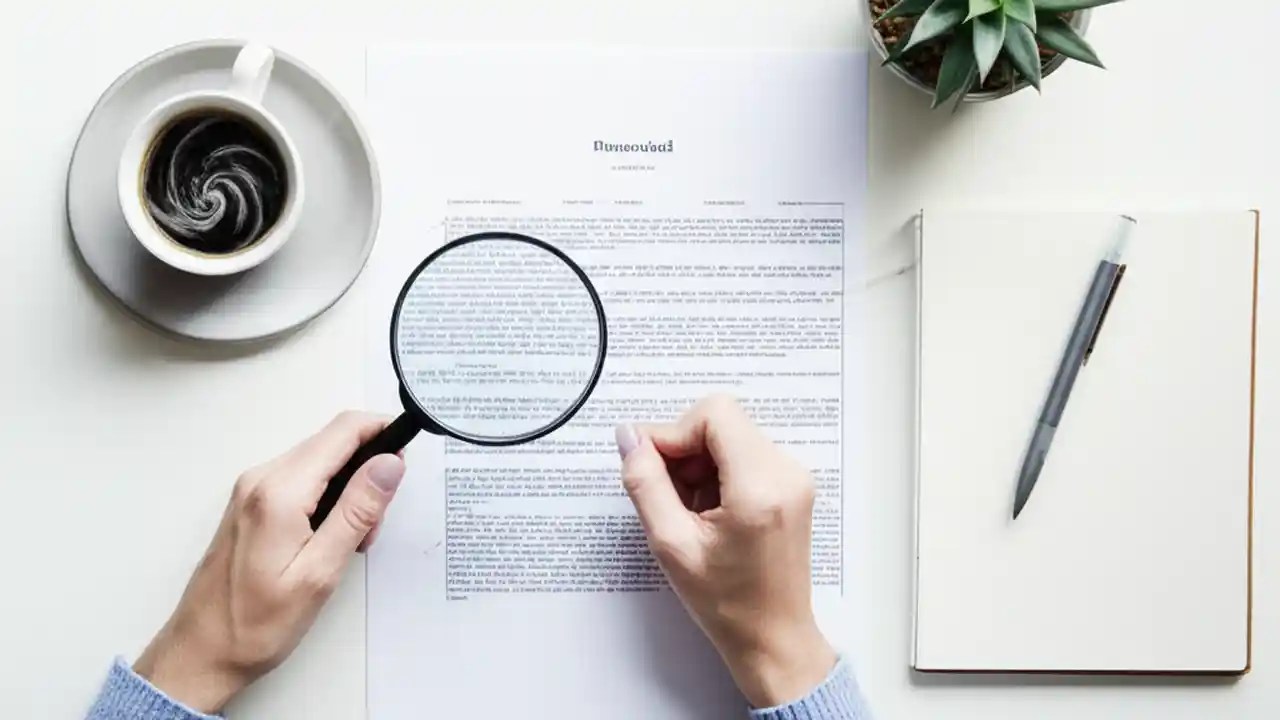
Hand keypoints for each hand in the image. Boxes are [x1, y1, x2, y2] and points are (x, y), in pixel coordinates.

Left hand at [133, 412, 405, 712]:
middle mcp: (260, 478)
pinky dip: (326, 498)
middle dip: (367, 471)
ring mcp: (251, 489)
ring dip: (348, 489)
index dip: (383, 431)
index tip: (408, 457)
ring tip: (351, 542)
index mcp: (279, 491)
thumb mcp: (320, 572)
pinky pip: (300, 480)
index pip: (343, 431)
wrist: (200, 652)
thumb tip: (390, 463)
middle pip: (332, 442)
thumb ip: (357, 512)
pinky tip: (327, 539)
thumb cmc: (257, 624)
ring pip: (319, 461)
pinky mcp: (249, 503)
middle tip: (372, 527)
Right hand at [615, 395, 835, 707]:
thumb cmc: (727, 604)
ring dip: (700, 465)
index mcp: (761, 486)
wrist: (772, 638)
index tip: (651, 464)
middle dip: (685, 452)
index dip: (673, 433)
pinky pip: (745, 454)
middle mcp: (786, 473)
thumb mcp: (671, 544)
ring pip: (731, 436)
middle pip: (722, 422)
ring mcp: (794, 477)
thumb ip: (645, 482)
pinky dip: (718, 473)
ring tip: (690, 513)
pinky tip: (708, 513)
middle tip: (668, 497)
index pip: (714, 414)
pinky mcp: (792, 485)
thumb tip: (628, 437)